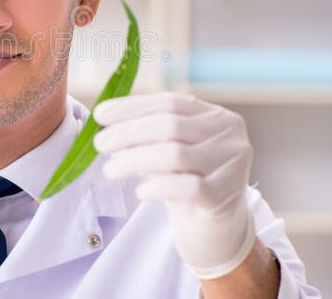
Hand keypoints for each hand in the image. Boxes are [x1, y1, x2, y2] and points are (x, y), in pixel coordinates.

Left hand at [92, 91, 255, 279]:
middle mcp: (230, 136)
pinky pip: (186, 187)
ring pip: (174, 154)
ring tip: (110, 170)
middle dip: (128, 132)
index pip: (170, 103)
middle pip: (170, 125)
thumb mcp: (174, 149)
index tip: (100, 115)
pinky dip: (158, 186)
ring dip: (134, 160)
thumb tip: (106, 119)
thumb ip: (151, 131)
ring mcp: (232, 166)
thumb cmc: (189, 182)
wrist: (217, 229)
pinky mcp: (225, 197)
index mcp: (218, 116)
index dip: (132, 107)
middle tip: (99, 144)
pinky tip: (140, 191)